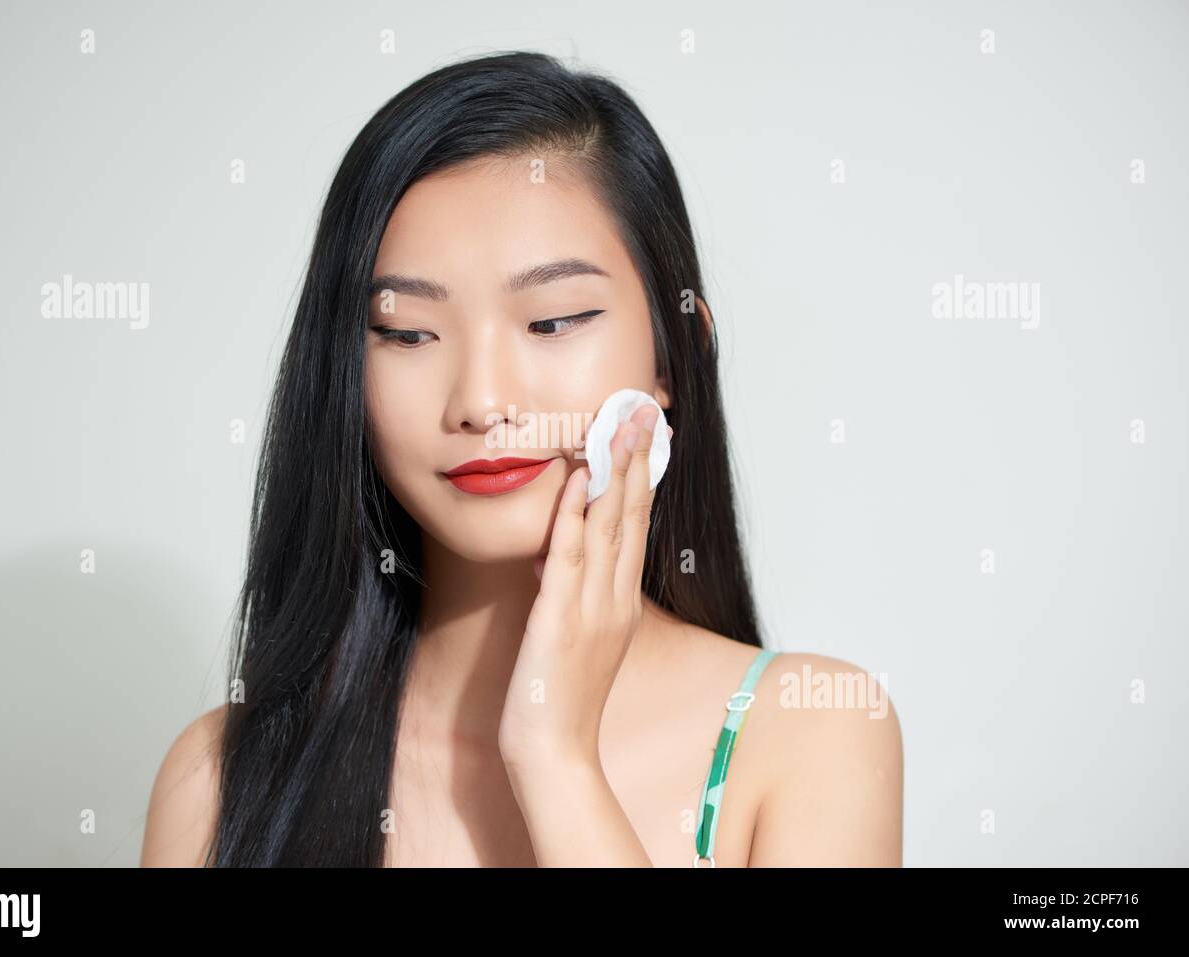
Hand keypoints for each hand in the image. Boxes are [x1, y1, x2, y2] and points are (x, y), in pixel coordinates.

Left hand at [498, 403, 670, 770]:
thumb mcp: (578, 637)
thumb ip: (576, 593)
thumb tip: (558, 552)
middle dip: (637, 459)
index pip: (636, 527)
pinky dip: (574, 518)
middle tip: (644, 410)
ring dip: (613, 473)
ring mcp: (591, 610)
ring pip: (608, 529)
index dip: (641, 477)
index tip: (646, 435)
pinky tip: (577, 483)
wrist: (555, 754)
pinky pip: (569, 560)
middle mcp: (615, 600)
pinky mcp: (559, 622)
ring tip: (618, 426)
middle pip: (631, 517)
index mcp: (621, 603)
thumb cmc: (562, 700)